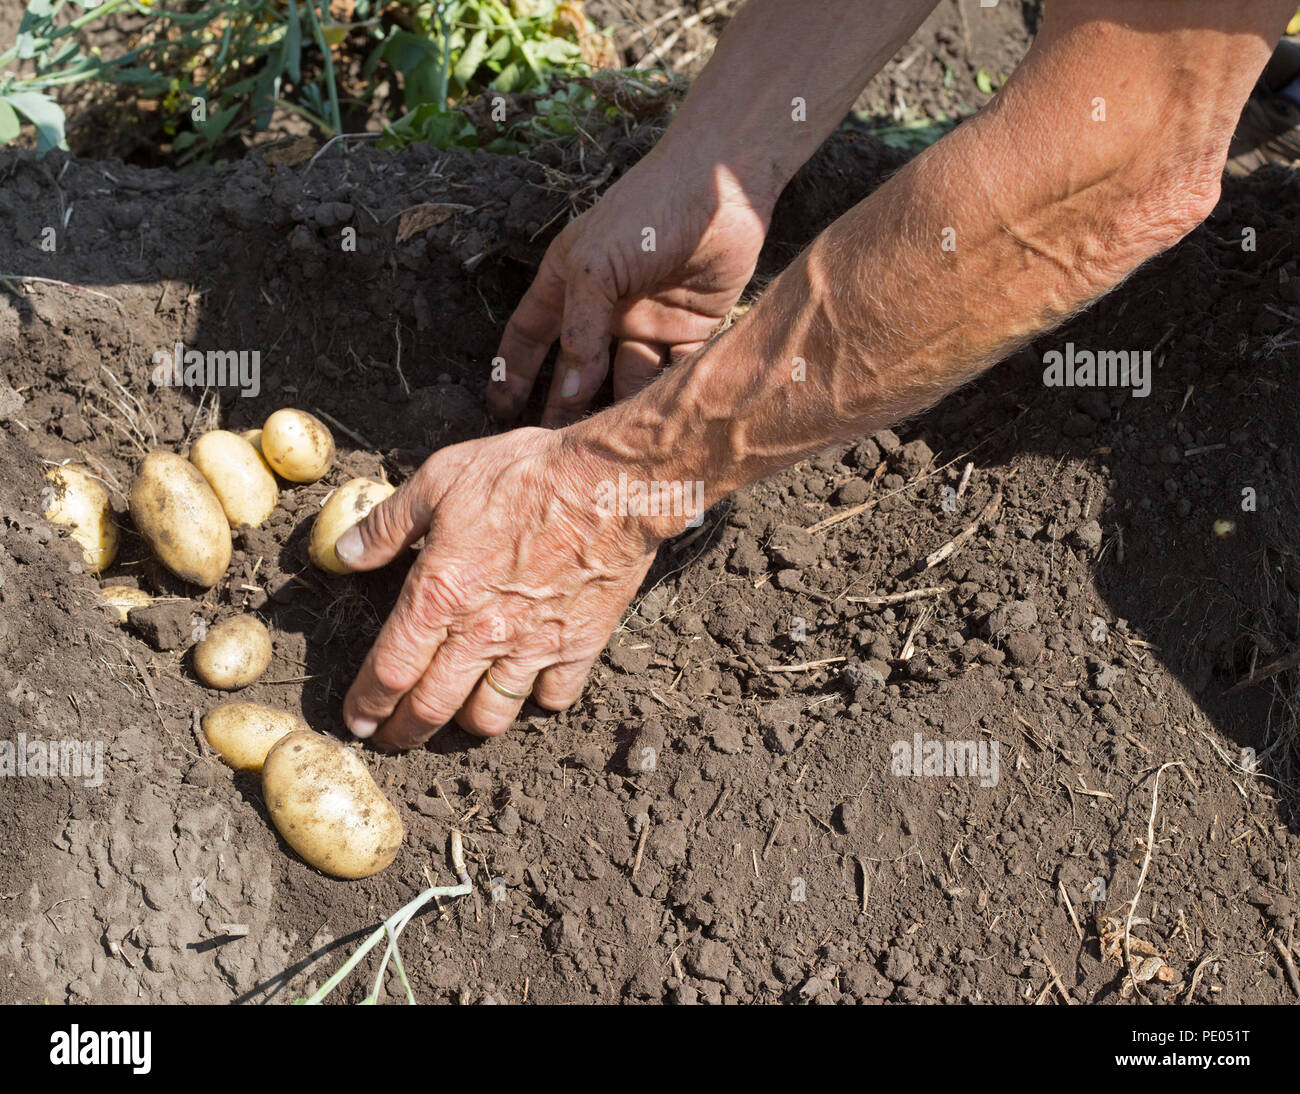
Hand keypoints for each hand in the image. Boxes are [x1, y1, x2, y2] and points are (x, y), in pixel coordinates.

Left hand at [336, 427, 660, 749]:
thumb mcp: (439, 479)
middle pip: (431, 708)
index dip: (368, 704)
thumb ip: (387, 525)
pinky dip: (537, 699)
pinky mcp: (579, 646)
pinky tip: (530, 683)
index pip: (389, 671)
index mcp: (439, 595)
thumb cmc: (524, 475)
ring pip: (490, 715)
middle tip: (392, 738)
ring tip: (459, 713)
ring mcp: (533, 645)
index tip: (358, 720)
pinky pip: (552, 698)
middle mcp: (482, 633)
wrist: (610, 485)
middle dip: (405, 732)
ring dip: (467, 722)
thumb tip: (344, 554)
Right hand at [488, 146, 771, 426]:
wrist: (722, 189)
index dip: (512, 372)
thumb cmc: (646, 212)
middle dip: (563, 407)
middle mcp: (606, 307)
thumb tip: (566, 393)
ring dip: (616, 411)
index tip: (499, 411)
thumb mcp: (595, 268)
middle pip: (577, 370)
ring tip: (605, 445)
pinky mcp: (692, 329)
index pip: (530, 335)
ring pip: (626, 380)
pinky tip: (656, 424)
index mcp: (571, 283)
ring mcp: (648, 320)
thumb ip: (578, 331)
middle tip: (553, 449)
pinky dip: (667, 397)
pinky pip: (675, 373)